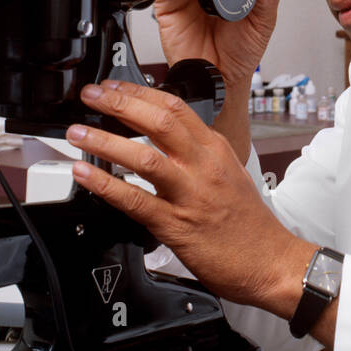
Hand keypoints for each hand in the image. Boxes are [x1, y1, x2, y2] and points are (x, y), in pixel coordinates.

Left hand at [67, 79, 310, 310]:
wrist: (271, 263)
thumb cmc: (249, 224)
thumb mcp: (229, 174)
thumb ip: (198, 155)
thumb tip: (164, 142)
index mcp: (216, 149)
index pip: (175, 107)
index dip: (139, 92)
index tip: (113, 87)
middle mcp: (204, 166)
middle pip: (159, 121)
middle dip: (119, 104)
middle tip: (91, 96)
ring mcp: (190, 195)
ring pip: (144, 157)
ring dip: (105, 142)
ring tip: (79, 134)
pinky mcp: (177, 226)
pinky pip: (135, 201)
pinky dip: (106, 185)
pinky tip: (85, 176)